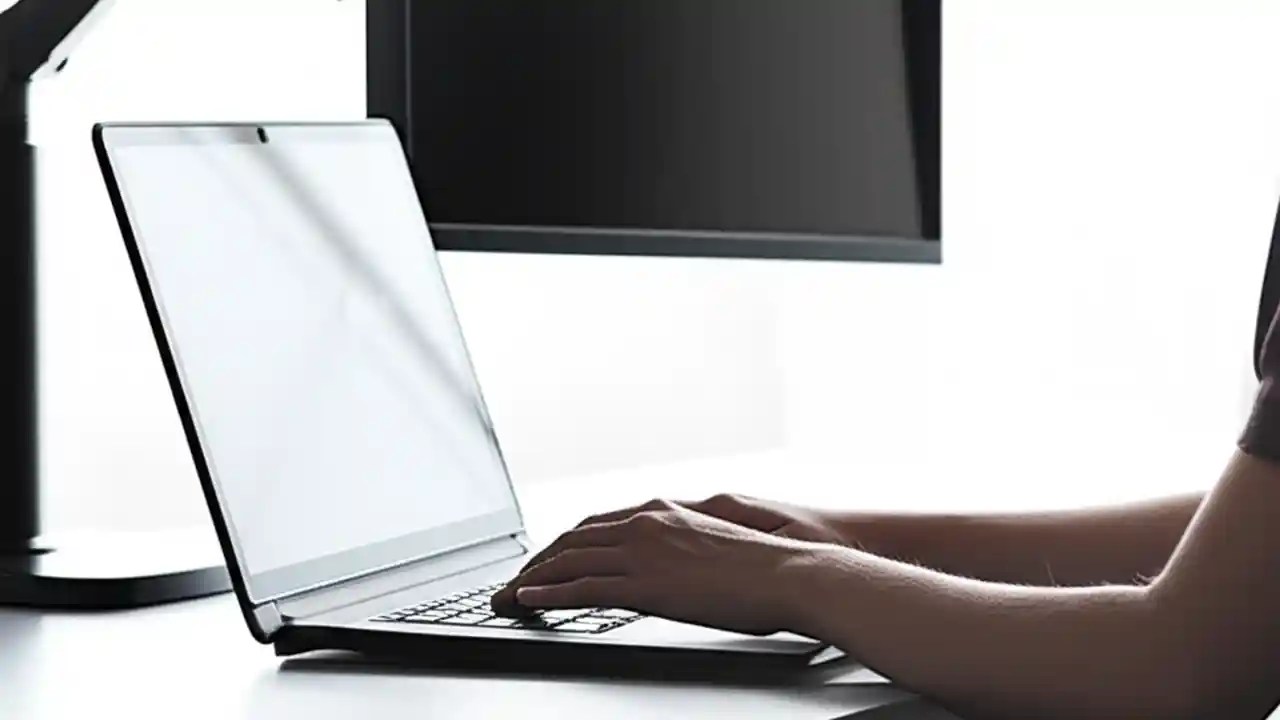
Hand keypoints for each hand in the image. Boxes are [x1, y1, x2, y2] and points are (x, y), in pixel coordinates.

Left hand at [491, 501, 817, 634]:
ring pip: (569, 561)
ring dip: (531, 579)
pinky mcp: (645, 584)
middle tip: (515, 578)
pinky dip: (548, 594)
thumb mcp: (715, 545)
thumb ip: (683, 547)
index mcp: (662, 512)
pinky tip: (529, 602)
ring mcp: (643, 552)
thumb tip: (670, 564)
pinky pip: (582, 589)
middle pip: (573, 539)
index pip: (597, 524)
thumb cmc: (765, 566)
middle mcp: (645, 523)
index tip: (546, 557)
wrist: (792, 572)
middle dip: (538, 560)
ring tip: (508, 595)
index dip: (565, 542)